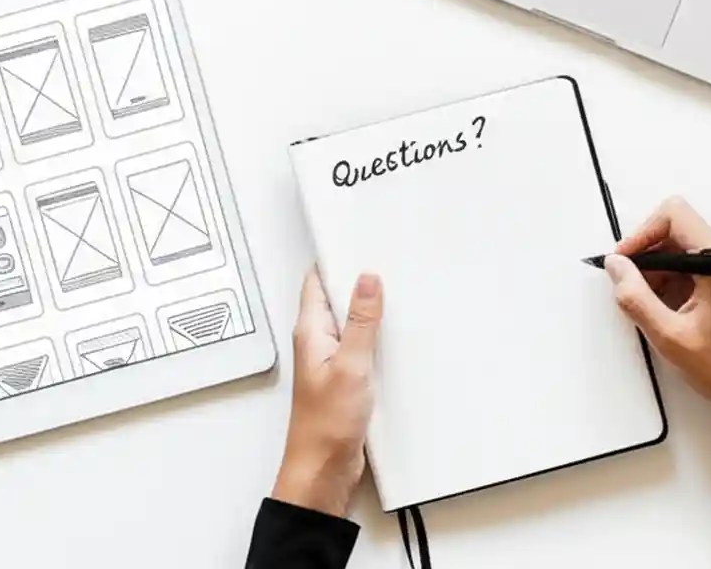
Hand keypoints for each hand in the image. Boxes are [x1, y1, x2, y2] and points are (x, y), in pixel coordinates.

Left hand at [272, 268, 382, 516]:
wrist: (323, 471)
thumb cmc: (326, 425)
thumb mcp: (350, 365)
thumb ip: (361, 322)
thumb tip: (367, 278)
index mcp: (311, 331)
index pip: (317, 281)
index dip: (336, 258)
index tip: (360, 240)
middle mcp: (318, 342)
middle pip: (336, 299)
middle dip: (359, 281)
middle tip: (389, 261)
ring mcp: (332, 361)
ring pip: (352, 324)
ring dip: (371, 311)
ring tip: (399, 292)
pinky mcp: (346, 379)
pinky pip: (362, 348)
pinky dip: (378, 338)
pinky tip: (397, 336)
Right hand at [603, 197, 710, 437]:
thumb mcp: (670, 337)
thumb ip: (636, 298)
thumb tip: (614, 266)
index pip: (675, 215)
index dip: (642, 234)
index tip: (624, 263)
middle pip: (676, 230)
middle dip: (646, 255)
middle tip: (629, 288)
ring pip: (680, 249)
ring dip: (657, 272)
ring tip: (649, 308)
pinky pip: (691, 267)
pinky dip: (670, 283)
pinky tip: (665, 312)